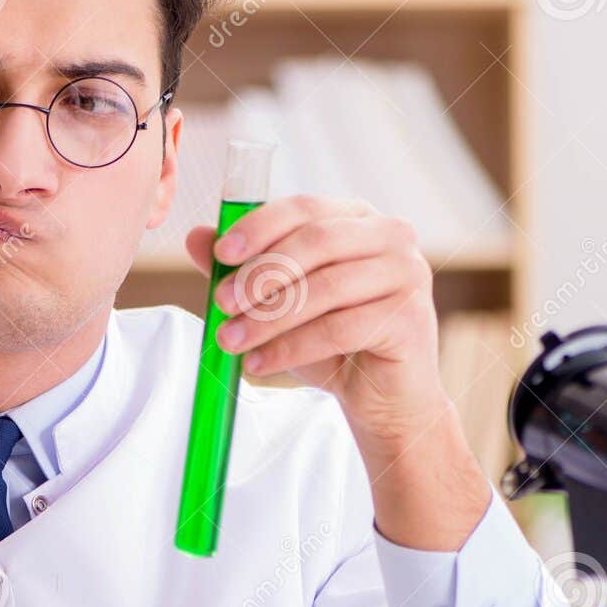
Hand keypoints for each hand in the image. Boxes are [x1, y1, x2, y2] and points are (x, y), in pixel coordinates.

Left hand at [184, 194, 448, 448]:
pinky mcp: (410, 318)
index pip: (305, 208)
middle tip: (221, 303)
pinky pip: (339, 329)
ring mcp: (408, 274)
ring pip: (325, 288)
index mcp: (358, 218)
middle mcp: (391, 236)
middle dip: (261, 274)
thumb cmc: (333, 345)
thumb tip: (196, 237)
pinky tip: (258, 364)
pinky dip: (291, 347)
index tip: (221, 253)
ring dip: (268, 317)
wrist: (383, 399)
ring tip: (230, 341)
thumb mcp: (281, 303)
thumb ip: (245, 268)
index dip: (260, 226)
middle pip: (316, 242)